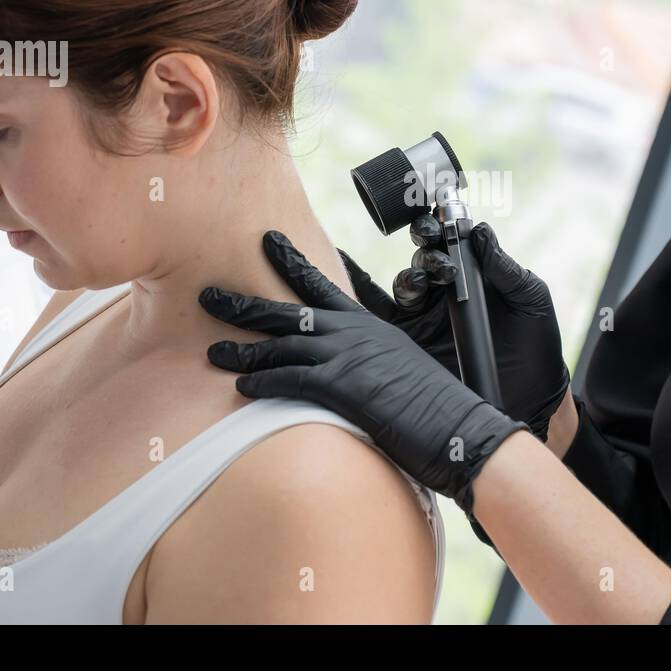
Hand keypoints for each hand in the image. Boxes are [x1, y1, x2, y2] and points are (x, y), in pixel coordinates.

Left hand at [199, 230, 531, 518]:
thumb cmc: (436, 408)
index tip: (267, 241)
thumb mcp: (400, 372)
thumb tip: (354, 375)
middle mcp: (356, 334)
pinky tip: (242, 387)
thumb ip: (370, 364)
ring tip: (211, 350)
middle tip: (208, 293)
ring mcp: (349, 357)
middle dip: (245, 303)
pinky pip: (291, 380)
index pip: (323, 286)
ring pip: (282, 345)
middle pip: (289, 311)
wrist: (462, 428)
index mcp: (370, 326)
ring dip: (243, 349)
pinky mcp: (344, 386)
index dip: (292, 263)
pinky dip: (263, 382)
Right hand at [337, 217, 569, 441]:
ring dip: (411, 278)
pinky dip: (361, 295)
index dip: (443, 227)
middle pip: (423, 257)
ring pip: (404, 284)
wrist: (531, 396)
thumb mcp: (529, 299)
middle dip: (425, 247)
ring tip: (423, 284)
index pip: (451, 242)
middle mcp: (445, 290)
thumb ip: (504, 268)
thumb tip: (481, 231)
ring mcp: (426, 315)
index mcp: (473, 274)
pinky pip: (381, 316)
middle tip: (435, 253)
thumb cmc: (535, 342)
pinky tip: (351, 282)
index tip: (444, 222)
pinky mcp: (411, 341)